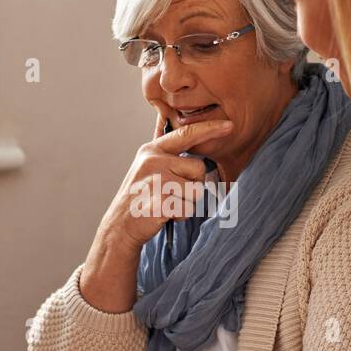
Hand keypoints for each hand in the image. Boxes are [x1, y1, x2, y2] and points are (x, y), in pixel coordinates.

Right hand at [98, 113, 232, 251]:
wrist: (121, 225)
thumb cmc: (141, 197)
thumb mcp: (149, 168)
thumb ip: (170, 157)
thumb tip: (200, 149)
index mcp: (152, 150)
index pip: (186, 134)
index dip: (209, 129)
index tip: (229, 125)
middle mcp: (154, 161)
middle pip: (199, 168)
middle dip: (193, 184)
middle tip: (171, 193)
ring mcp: (156, 180)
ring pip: (197, 191)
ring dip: (187, 202)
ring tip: (167, 204)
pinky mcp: (161, 201)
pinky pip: (189, 209)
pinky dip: (180, 216)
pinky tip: (164, 214)